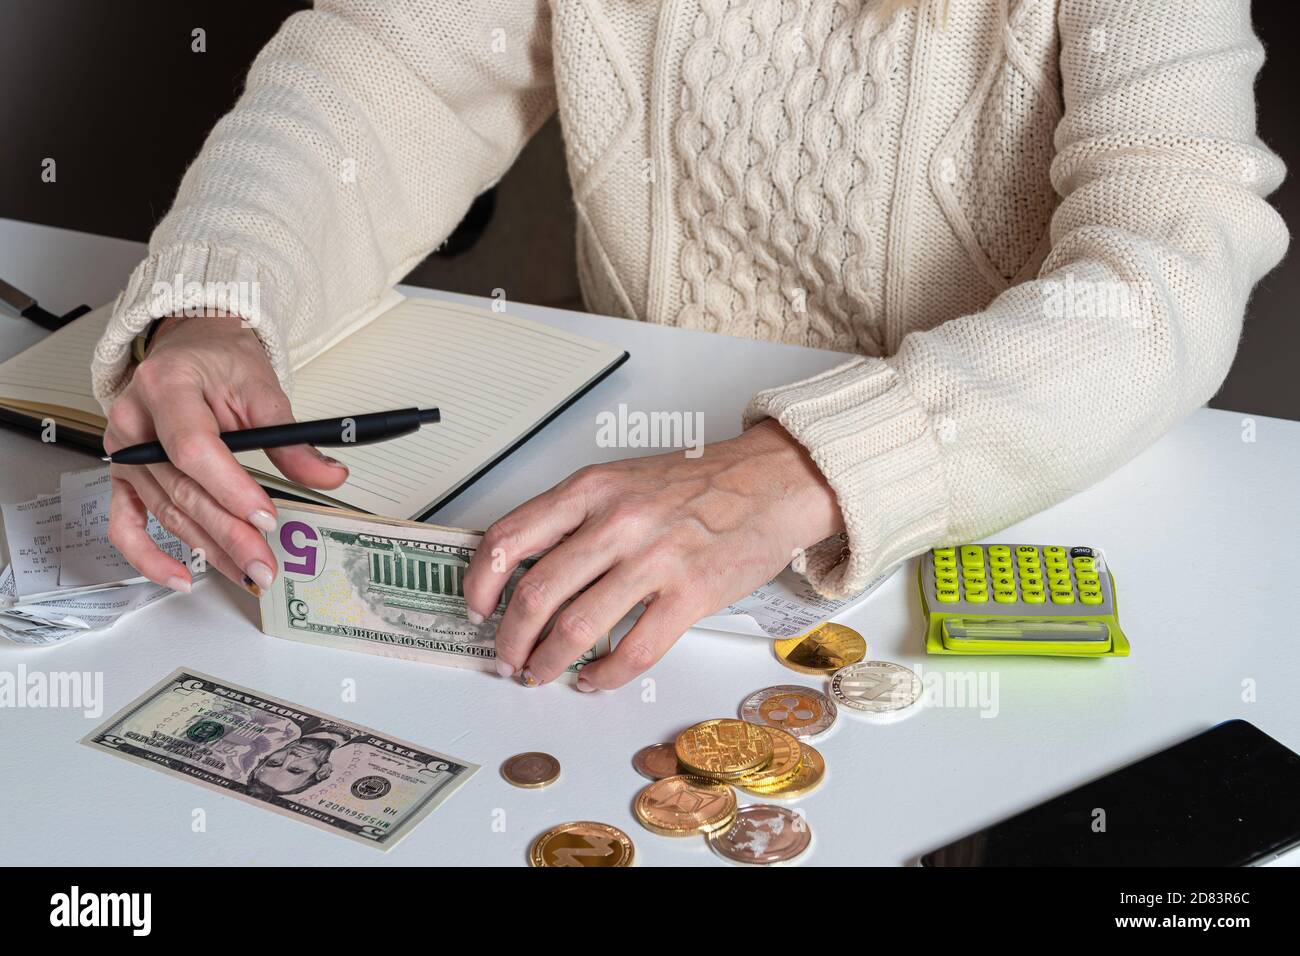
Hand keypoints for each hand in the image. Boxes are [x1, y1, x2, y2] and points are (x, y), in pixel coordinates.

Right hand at [104, 314, 348, 592]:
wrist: (191, 349)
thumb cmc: (221, 363)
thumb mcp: (263, 389)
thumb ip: (292, 438)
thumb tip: (328, 476)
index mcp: (166, 387)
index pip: (193, 448)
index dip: (230, 488)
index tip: (265, 516)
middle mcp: (135, 421)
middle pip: (182, 489)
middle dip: (227, 533)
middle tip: (264, 564)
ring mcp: (123, 451)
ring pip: (165, 511)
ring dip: (207, 549)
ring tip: (247, 573)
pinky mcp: (123, 475)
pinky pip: (125, 523)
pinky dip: (147, 556)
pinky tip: (180, 576)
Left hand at [462, 419, 843, 689]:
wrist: (769, 483)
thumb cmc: (698, 484)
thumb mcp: (622, 481)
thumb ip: (575, 518)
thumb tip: (525, 568)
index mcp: (591, 490)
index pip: (509, 538)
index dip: (480, 584)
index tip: (476, 610)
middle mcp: (617, 522)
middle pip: (535, 593)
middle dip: (510, 639)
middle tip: (507, 657)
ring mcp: (654, 559)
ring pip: (577, 627)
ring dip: (547, 662)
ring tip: (541, 673)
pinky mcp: (690, 594)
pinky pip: (633, 650)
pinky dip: (603, 676)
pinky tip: (594, 679)